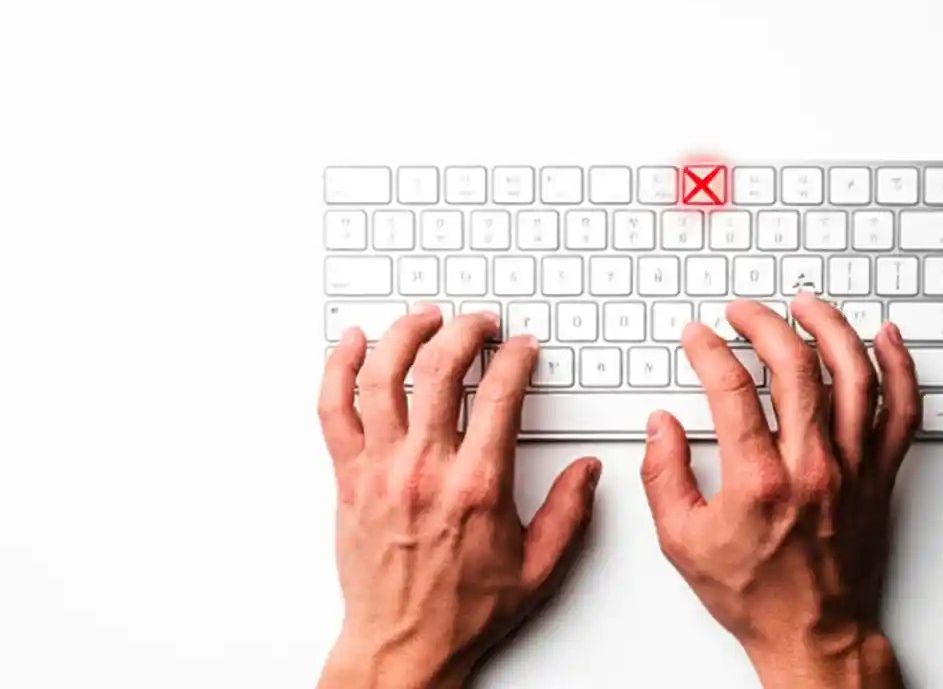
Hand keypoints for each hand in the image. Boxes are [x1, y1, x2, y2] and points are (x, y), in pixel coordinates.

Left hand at [316, 305, 601, 688]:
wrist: (402, 645)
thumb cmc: (462, 611)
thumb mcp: (539, 567)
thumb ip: (570, 512)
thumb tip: (588, 470)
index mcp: (478, 485)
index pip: (501, 395)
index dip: (516, 359)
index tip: (523, 348)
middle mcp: (426, 469)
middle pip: (442, 370)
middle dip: (466, 332)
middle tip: (480, 324)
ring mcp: (381, 470)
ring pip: (384, 378)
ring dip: (406, 335)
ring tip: (425, 318)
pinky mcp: (348, 479)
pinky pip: (334, 410)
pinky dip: (339, 368)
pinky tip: (352, 343)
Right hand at [640, 295, 920, 688]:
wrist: (813, 635)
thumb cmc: (755, 595)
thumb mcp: (682, 542)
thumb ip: (663, 476)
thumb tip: (660, 426)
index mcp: (759, 482)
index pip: (730, 389)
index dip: (709, 350)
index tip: (698, 336)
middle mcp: (812, 468)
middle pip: (795, 367)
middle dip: (763, 324)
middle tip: (743, 311)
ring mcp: (854, 469)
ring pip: (854, 376)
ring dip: (830, 328)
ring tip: (806, 305)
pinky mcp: (880, 477)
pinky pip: (902, 411)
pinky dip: (900, 367)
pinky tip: (885, 338)